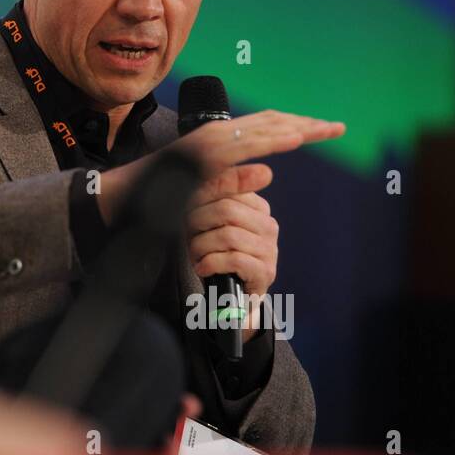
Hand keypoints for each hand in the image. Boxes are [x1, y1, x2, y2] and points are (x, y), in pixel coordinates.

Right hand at [96, 110, 343, 225]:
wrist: (122, 199)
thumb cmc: (157, 196)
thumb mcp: (204, 189)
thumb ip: (232, 180)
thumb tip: (268, 173)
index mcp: (218, 142)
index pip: (264, 129)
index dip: (296, 127)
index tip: (323, 129)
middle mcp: (216, 135)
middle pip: (271, 123)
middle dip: (306, 123)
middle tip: (336, 127)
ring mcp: (210, 142)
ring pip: (263, 128)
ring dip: (296, 126)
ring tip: (325, 128)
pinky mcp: (205, 154)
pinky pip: (245, 144)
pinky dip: (273, 138)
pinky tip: (296, 138)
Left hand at [186, 165, 278, 338]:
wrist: (227, 295)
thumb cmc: (213, 252)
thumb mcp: (207, 220)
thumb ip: (209, 193)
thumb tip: (207, 159)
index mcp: (257, 206)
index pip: (227, 188)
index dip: (199, 200)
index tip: (185, 212)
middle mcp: (268, 224)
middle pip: (226, 210)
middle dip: (198, 224)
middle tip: (188, 237)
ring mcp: (270, 249)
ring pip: (228, 235)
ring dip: (202, 247)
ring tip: (195, 255)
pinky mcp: (265, 272)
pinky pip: (234, 259)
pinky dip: (211, 263)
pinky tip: (203, 268)